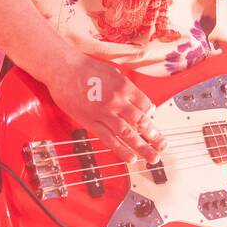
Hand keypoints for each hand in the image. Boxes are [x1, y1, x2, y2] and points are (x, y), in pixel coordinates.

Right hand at [42, 51, 167, 166]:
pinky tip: (131, 158)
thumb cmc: (87, 68)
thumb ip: (127, 88)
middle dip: (154, 136)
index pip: (146, 106)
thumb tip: (138, 101)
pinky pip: (109, 138)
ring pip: (128, 133)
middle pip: (141, 122)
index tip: (151, 121)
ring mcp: (104, 112)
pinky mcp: (90, 121)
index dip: (151, 115)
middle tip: (162, 147)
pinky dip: (121, 150)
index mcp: (125, 86)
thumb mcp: (114, 72)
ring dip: (142, 147)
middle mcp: (117, 100)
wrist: (64, 68)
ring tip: (152, 158)